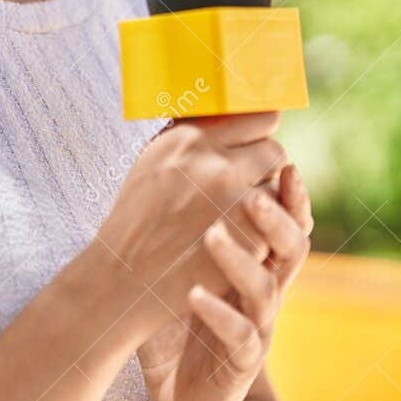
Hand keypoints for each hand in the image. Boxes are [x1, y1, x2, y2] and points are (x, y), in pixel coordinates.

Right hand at [90, 112, 286, 335]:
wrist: (121, 282)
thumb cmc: (138, 225)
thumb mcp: (154, 165)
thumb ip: (194, 144)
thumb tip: (237, 121)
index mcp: (187, 138)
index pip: (257, 118)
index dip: (257, 141)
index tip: (251, 157)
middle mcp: (211, 160)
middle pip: (274, 152)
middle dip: (264, 175)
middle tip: (241, 199)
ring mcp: (232, 196)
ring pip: (279, 192)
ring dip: (265, 210)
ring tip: (232, 226)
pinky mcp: (248, 233)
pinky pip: (277, 229)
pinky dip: (259, 241)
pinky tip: (230, 251)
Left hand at [138, 162, 312, 400]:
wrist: (184, 397)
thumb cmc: (183, 323)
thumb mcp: (184, 268)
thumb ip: (183, 224)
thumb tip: (163, 159)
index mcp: (256, 264)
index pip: (285, 223)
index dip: (291, 196)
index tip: (284, 162)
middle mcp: (264, 292)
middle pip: (292, 249)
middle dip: (279, 219)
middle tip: (255, 193)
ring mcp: (256, 327)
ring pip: (265, 290)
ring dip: (240, 259)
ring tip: (212, 234)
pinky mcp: (240, 363)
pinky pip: (238, 336)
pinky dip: (218, 313)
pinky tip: (194, 295)